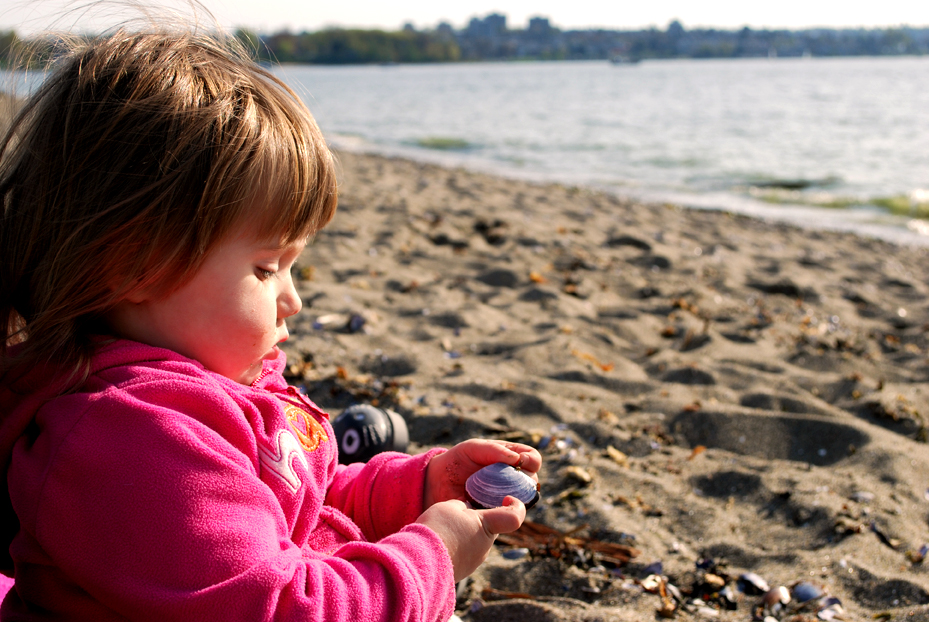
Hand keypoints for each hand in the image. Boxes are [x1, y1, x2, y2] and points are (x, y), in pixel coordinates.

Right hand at [416, 496, 525, 581]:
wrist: (418, 562)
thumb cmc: (437, 529)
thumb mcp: (450, 506)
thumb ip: (462, 506)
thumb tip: (465, 509)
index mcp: (487, 526)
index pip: (514, 517)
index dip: (517, 506)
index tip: (507, 498)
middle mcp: (485, 546)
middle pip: (488, 527)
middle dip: (475, 519)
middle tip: (453, 514)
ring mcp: (474, 561)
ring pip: (473, 540)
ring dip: (462, 533)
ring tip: (441, 530)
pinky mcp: (462, 570)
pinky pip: (462, 552)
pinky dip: (454, 545)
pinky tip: (437, 543)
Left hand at [423, 439, 541, 509]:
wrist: (435, 484)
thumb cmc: (455, 461)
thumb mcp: (472, 448)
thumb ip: (493, 450)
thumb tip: (516, 459)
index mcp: (509, 458)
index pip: (532, 458)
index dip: (531, 460)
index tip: (520, 461)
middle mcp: (511, 478)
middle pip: (532, 480)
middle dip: (526, 479)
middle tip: (512, 479)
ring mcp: (505, 497)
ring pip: (524, 499)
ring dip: (517, 496)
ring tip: (501, 492)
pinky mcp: (496, 514)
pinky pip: (509, 515)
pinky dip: (505, 510)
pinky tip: (493, 505)